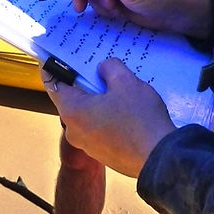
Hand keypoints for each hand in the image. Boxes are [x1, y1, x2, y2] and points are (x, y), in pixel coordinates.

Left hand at [43, 58, 175, 177]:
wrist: (160, 159)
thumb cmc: (139, 119)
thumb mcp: (125, 81)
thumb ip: (109, 67)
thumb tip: (104, 69)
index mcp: (72, 111)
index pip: (53, 83)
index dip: (54, 66)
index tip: (55, 54)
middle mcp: (74, 130)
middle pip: (73, 97)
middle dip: (85, 81)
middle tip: (100, 66)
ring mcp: (89, 145)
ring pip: (89, 112)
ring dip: (100, 98)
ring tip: (121, 87)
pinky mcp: (104, 153)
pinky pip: (101, 126)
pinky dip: (109, 114)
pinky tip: (128, 107)